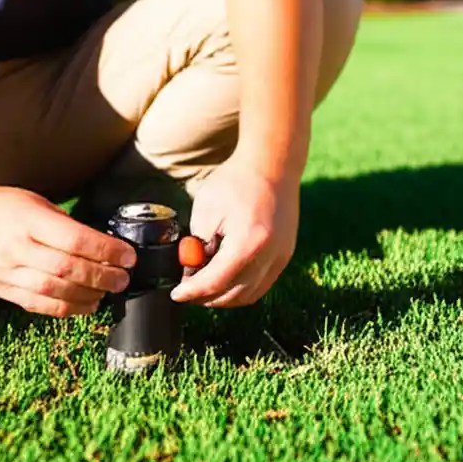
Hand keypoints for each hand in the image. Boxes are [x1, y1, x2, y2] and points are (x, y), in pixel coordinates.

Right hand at [0, 187, 136, 316]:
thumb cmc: (5, 208)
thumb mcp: (37, 203)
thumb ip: (65, 225)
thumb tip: (104, 246)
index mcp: (27, 220)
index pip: (73, 239)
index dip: (105, 251)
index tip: (127, 256)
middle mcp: (15, 247)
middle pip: (66, 269)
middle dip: (102, 277)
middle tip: (122, 279)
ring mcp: (6, 271)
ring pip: (53, 292)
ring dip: (87, 296)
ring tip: (106, 292)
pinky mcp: (1, 289)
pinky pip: (38, 305)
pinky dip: (66, 309)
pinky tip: (86, 305)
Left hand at [170, 155, 299, 306]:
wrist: (272, 164)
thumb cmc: (235, 182)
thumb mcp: (206, 210)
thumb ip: (198, 246)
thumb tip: (192, 273)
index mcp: (248, 244)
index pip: (215, 282)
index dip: (191, 291)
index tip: (176, 294)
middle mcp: (270, 255)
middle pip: (233, 294)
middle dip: (207, 297)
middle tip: (188, 291)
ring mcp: (282, 256)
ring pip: (250, 295)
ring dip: (225, 297)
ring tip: (205, 287)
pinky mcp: (286, 254)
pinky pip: (262, 284)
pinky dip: (242, 288)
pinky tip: (226, 280)